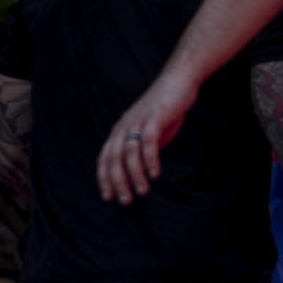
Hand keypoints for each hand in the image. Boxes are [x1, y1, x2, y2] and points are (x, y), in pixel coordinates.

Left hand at [97, 69, 197, 203]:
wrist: (178, 81)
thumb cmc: (166, 107)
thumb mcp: (150, 131)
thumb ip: (143, 147)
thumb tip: (141, 167)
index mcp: (120, 130)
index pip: (105, 158)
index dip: (104, 179)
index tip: (108, 197)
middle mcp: (124, 126)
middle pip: (113, 158)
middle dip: (117, 182)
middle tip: (125, 200)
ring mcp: (138, 122)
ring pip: (129, 153)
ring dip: (134, 175)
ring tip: (142, 191)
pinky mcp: (154, 118)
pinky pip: (148, 143)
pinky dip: (149, 160)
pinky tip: (155, 174)